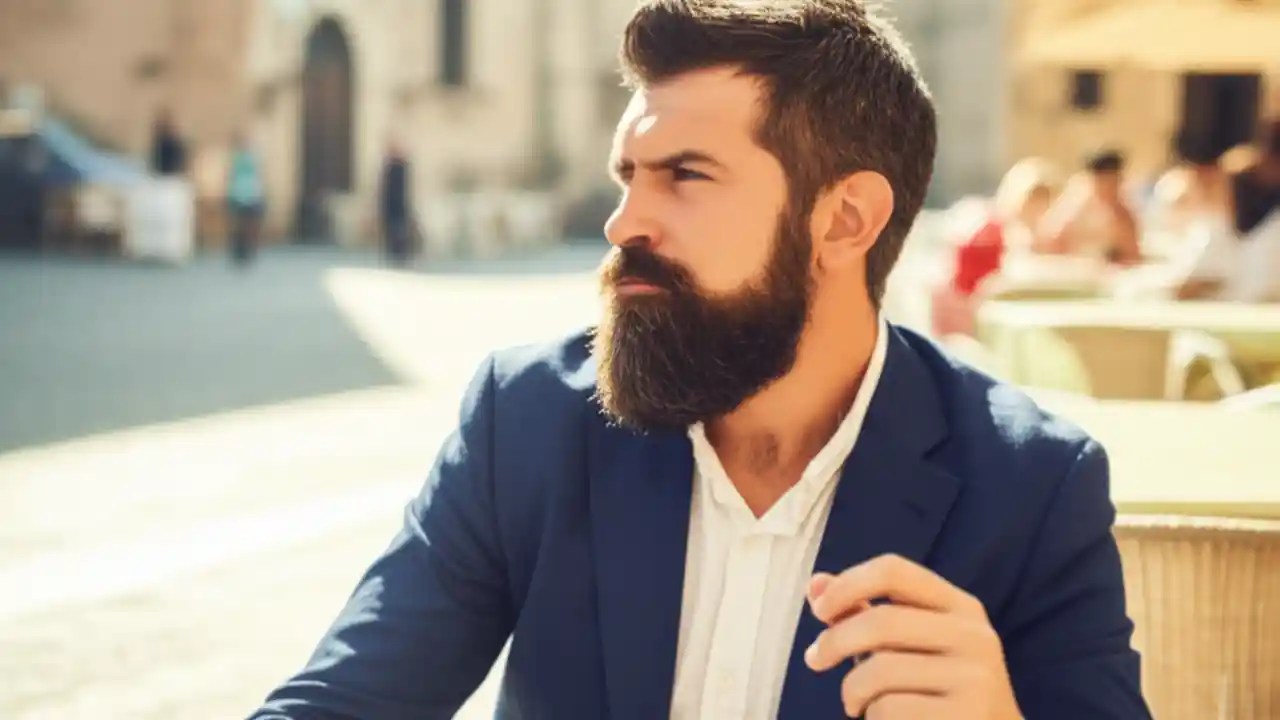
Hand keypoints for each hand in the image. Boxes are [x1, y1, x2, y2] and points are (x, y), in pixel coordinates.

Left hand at [804, 554, 1021, 719]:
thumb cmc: (937, 690)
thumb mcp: (909, 644)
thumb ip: (863, 612)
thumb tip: (815, 585)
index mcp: (961, 607)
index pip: (894, 571)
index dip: (847, 584)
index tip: (819, 610)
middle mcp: (974, 637)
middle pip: (881, 621)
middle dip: (834, 642)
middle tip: (815, 660)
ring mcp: (975, 680)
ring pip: (880, 671)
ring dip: (852, 691)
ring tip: (857, 703)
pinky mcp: (966, 718)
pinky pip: (890, 711)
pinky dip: (874, 718)